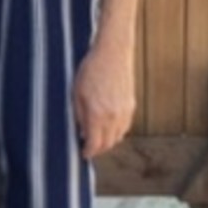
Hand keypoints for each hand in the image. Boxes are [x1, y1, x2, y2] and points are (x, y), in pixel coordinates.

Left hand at [73, 37, 134, 159]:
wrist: (112, 53)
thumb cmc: (90, 70)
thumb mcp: (76, 92)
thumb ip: (79, 115)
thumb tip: (81, 132)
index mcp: (97, 114)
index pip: (95, 144)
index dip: (88, 152)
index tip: (82, 154)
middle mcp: (114, 116)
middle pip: (108, 144)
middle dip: (98, 149)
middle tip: (88, 148)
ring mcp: (125, 111)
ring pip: (118, 137)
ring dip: (108, 141)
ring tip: (97, 138)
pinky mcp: (131, 105)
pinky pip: (125, 126)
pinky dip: (117, 132)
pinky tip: (108, 127)